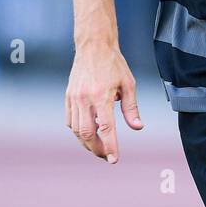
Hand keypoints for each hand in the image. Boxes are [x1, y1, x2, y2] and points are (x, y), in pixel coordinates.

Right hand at [65, 44, 142, 161]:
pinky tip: (88, 132)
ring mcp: (74, 98)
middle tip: (106, 155)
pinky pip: (70, 120)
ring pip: (76, 130)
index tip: (113, 159)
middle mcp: (85, 99)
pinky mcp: (68, 97)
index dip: (110, 146)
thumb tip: (137, 127)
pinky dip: (78, 131)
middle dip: (96, 149)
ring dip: (86, 142)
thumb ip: (131, 109)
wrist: (93, 46)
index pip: (106, 128)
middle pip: (86, 133)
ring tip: (98, 146)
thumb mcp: (129, 85)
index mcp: (102, 96)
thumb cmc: (113, 64)